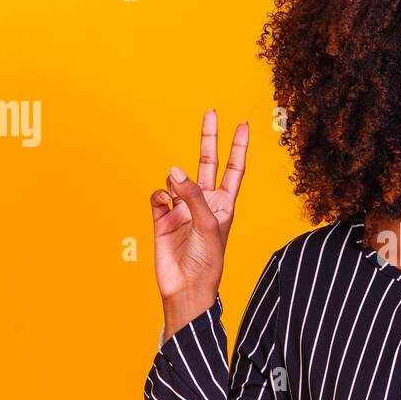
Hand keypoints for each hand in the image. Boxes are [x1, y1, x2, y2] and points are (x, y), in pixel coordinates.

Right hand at [151, 109, 248, 337]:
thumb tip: (173, 171)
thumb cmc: (207, 261)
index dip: (238, 147)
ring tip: (176, 193)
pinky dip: (160, 194)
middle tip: (211, 112)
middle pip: (207, 163)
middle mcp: (204, 203)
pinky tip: (164, 202)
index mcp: (225, 205)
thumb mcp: (209, 223)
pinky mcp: (162, 218)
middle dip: (209, 139)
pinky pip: (158, 195)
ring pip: (176, 179)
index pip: (234, 170)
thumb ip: (193, 194)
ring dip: (176, 180)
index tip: (243, 124)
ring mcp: (182, 209)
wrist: (186, 287)